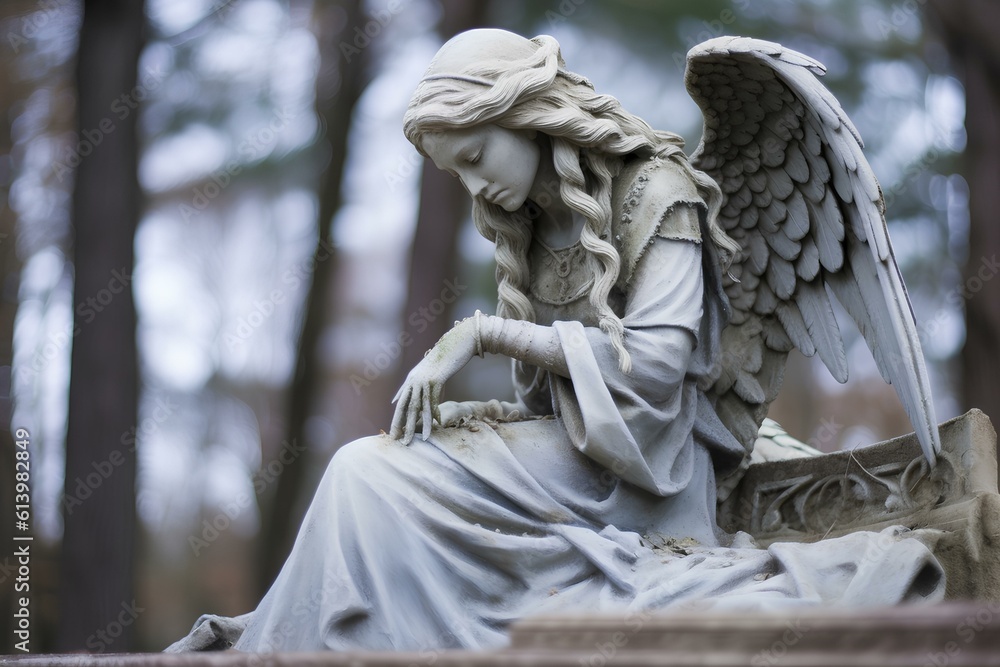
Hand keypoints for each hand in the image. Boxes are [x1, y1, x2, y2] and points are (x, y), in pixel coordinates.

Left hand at [390, 318, 477, 443]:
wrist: (455, 344)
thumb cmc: (441, 361)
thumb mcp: (423, 373)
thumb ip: (409, 387)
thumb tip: (396, 401)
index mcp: (410, 380)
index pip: (400, 404)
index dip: (397, 419)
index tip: (393, 434)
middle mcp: (414, 380)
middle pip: (407, 407)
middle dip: (403, 425)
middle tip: (399, 441)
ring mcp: (425, 380)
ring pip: (419, 406)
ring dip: (419, 424)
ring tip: (419, 439)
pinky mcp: (436, 379)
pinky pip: (434, 400)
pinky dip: (434, 412)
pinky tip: (436, 423)